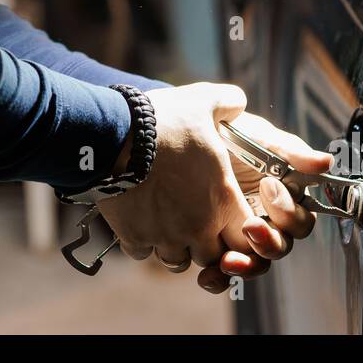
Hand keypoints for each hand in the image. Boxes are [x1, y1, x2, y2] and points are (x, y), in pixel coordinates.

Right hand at [95, 83, 331, 293]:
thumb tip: (238, 102)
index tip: (228, 213)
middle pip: (212, 255)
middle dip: (208, 241)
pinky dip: (144, 241)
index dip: (242, 229)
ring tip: (169, 223)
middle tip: (197, 218)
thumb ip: (228, 102)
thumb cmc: (164, 120)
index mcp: (222, 201)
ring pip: (178, 260)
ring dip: (177, 245)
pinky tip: (140, 219)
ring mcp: (164, 236)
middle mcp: (197, 227)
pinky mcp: (133, 237)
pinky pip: (143, 252)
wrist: (114, 136)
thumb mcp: (203, 102)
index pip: (247, 236)